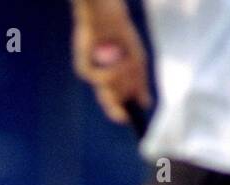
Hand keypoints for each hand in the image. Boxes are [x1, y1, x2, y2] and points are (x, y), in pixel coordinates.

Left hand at [72, 0, 150, 124]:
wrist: (107, 20)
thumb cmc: (122, 37)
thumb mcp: (136, 62)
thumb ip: (140, 84)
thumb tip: (145, 105)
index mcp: (111, 78)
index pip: (114, 100)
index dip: (119, 110)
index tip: (127, 119)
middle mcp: (99, 78)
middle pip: (110, 99)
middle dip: (123, 94)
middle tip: (128, 85)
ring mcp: (91, 74)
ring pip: (109, 90)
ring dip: (123, 77)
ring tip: (125, 58)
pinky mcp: (84, 69)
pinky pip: (103, 79)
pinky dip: (113, 69)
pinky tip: (115, 56)